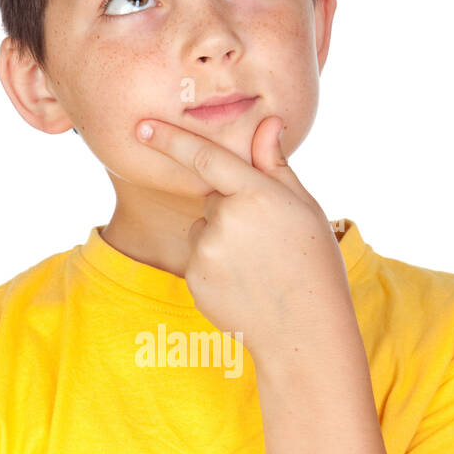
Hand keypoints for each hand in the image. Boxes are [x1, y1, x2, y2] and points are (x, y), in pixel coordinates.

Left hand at [135, 113, 350, 362]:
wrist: (304, 330)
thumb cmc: (313, 264)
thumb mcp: (304, 208)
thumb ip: (276, 165)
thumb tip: (268, 123)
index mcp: (257, 194)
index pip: (204, 157)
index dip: (169, 138)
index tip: (140, 126)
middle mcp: (226, 219)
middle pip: (212, 199)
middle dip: (232, 210)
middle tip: (267, 242)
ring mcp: (206, 251)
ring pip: (204, 229)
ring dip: (223, 239)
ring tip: (257, 267)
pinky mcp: (194, 278)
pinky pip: (198, 258)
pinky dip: (216, 266)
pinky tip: (243, 283)